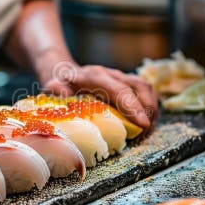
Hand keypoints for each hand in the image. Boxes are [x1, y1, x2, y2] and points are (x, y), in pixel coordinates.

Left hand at [41, 61, 158, 129]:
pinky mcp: (126, 83)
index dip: (132, 107)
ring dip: (152, 108)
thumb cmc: (60, 85)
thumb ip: (56, 90)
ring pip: (145, 87)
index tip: (143, 125)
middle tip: (148, 131)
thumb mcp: (52, 87)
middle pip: (138, 86)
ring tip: (149, 129)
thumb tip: (64, 95)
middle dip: (148, 109)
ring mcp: (120, 77)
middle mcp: (111, 74)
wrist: (65, 73)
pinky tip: (148, 122)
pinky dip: (150, 106)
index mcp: (94, 76)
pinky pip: (145, 91)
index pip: (118, 90)